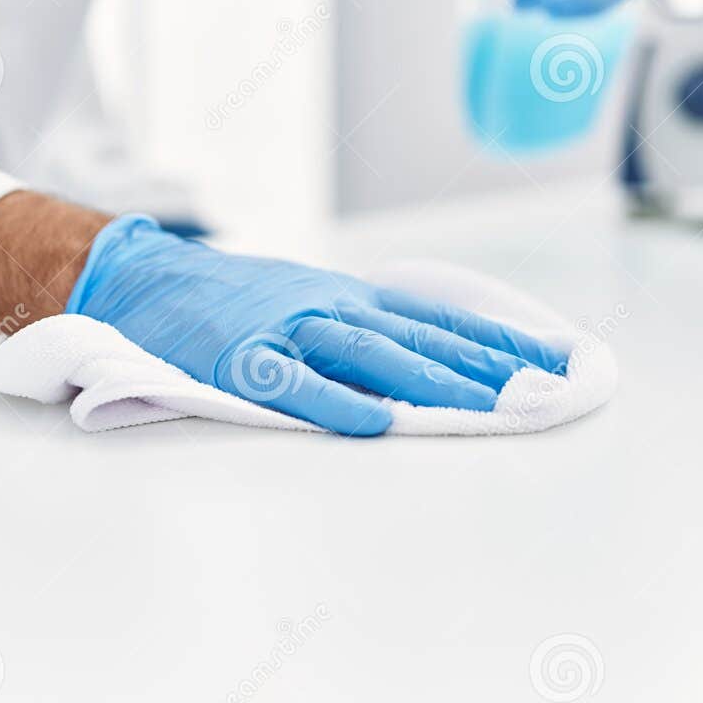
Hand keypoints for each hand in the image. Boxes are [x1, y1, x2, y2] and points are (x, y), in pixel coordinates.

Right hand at [67, 216, 568, 435]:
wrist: (145, 279)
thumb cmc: (233, 301)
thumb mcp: (308, 300)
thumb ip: (363, 330)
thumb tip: (431, 363)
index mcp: (349, 298)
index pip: (441, 319)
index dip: (499, 340)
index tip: (558, 360)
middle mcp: (329, 307)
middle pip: (421, 338)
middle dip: (486, 367)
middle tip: (543, 392)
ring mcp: (286, 331)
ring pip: (371, 355)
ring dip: (433, 381)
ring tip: (487, 406)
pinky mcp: (240, 362)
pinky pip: (293, 384)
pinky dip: (336, 403)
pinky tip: (377, 423)